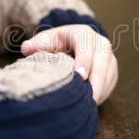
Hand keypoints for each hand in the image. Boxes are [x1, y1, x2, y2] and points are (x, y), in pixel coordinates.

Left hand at [0, 24, 117, 104]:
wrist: (72, 43)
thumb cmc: (56, 43)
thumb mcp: (46, 40)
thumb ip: (36, 44)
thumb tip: (26, 48)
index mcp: (82, 33)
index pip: (86, 44)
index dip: (84, 60)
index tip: (80, 76)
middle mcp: (100, 42)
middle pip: (103, 61)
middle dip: (97, 80)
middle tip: (89, 99)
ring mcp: (109, 56)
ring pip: (109, 74)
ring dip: (100, 90)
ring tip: (89, 106)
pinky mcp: (112, 69)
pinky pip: (110, 83)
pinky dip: (102, 94)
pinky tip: (91, 104)